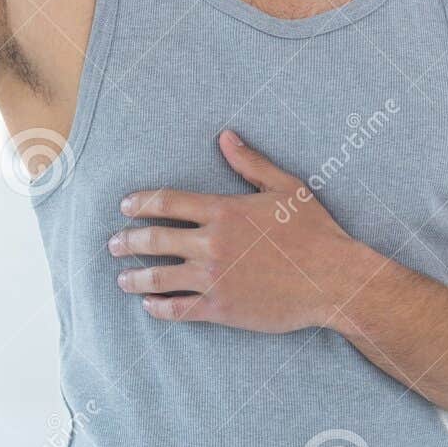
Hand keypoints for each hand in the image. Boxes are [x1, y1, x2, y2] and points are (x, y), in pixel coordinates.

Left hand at [109, 129, 372, 332]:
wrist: (334, 279)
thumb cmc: (315, 231)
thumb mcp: (285, 188)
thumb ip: (250, 163)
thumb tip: (225, 136)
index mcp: (223, 210)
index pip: (168, 202)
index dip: (141, 203)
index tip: (126, 207)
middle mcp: (212, 243)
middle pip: (154, 239)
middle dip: (128, 240)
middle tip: (113, 243)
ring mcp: (214, 278)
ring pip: (160, 278)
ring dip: (135, 278)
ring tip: (122, 279)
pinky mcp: (222, 308)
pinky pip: (179, 310)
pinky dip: (159, 308)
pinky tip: (149, 306)